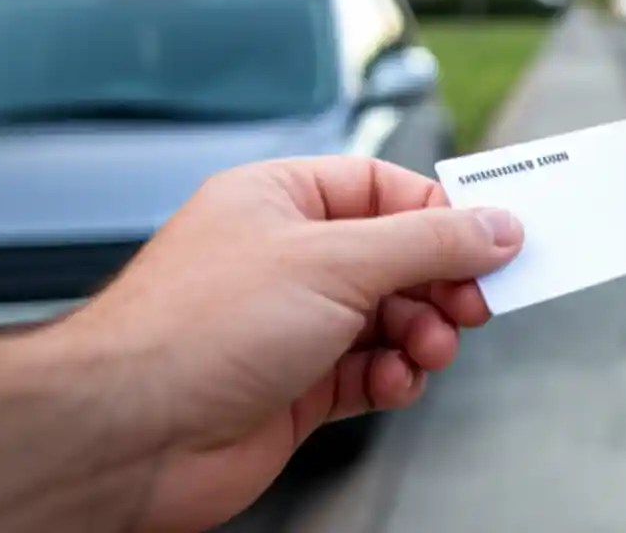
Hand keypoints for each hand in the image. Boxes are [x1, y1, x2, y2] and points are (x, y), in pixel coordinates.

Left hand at [63, 157, 517, 530]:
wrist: (130, 435)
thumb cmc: (196, 330)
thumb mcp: (334, 262)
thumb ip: (427, 243)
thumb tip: (495, 226)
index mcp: (282, 202)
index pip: (385, 190)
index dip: (442, 216)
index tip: (494, 240)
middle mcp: (288, 258)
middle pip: (397, 258)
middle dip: (440, 283)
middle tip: (473, 303)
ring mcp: (294, 324)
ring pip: (392, 318)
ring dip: (423, 334)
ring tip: (428, 349)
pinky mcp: (300, 385)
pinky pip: (373, 370)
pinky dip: (395, 376)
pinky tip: (394, 381)